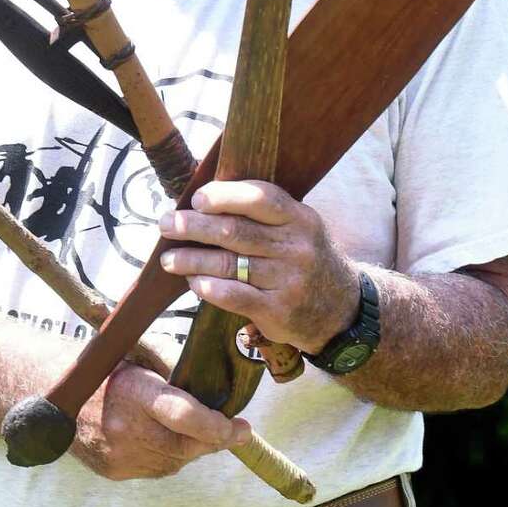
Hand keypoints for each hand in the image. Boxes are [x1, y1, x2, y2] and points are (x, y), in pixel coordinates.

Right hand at [71, 359, 249, 481]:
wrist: (52, 395)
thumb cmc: (103, 367)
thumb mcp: (139, 355)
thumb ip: (176, 371)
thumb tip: (216, 387)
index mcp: (134, 392)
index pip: (186, 416)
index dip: (220, 427)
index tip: (242, 427)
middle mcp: (127, 429)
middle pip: (189, 445)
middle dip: (215, 439)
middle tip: (234, 429)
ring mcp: (120, 456)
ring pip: (177, 462)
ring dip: (192, 448)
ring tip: (190, 428)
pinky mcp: (115, 472)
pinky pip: (158, 469)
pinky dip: (168, 456)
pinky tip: (162, 439)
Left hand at [159, 180, 358, 352]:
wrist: (341, 309)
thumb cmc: (305, 260)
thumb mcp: (299, 229)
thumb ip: (263, 216)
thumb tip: (204, 202)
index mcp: (300, 218)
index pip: (261, 199)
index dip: (225, 196)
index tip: (196, 200)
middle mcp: (296, 247)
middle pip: (236, 231)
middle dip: (194, 226)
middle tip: (166, 224)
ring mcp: (288, 280)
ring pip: (230, 265)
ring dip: (191, 260)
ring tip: (168, 259)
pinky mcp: (278, 310)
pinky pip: (236, 296)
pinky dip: (210, 288)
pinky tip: (194, 282)